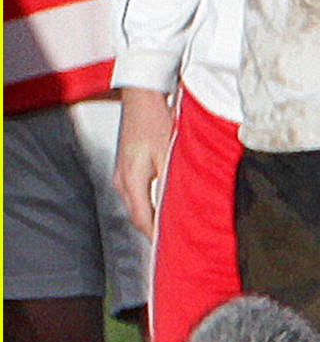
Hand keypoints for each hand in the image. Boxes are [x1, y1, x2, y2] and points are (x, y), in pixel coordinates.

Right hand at [113, 88, 174, 236]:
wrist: (142, 96)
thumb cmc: (156, 120)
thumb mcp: (169, 152)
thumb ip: (171, 181)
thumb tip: (178, 206)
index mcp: (131, 181)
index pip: (143, 219)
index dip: (156, 235)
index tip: (170, 245)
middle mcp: (121, 180)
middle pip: (138, 215)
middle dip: (153, 228)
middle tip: (173, 238)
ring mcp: (121, 173)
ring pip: (136, 204)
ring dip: (151, 214)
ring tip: (170, 223)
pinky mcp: (125, 166)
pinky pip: (136, 192)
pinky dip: (148, 200)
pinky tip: (162, 200)